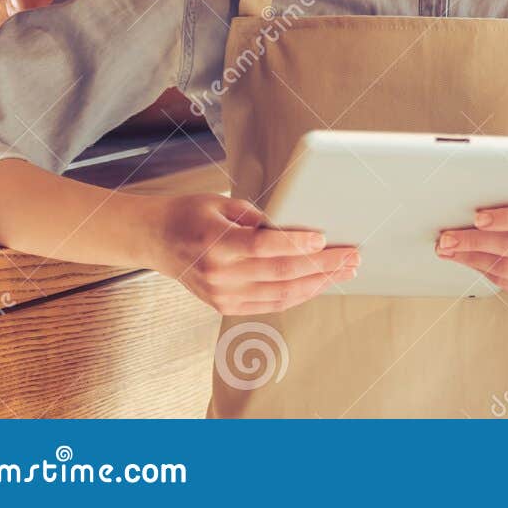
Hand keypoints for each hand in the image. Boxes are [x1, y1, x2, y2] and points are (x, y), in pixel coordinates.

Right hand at [143, 193, 359, 315]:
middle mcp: (219, 274)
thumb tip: (297, 228)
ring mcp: (222, 294)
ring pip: (281, 294)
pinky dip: (299, 294)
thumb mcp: (222, 202)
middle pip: (281, 272)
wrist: (155, 240)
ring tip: (345, 271)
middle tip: (351, 256)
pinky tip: (319, 283)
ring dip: (318, 283)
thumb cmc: (189, 215)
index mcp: (216, 243)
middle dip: (322, 265)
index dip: (297, 244)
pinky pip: (271, 304)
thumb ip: (259, 217)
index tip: (324, 239)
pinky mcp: (225, 305)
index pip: (264, 246)